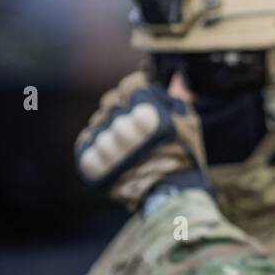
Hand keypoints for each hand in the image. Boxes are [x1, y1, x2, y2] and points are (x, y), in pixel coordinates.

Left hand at [74, 71, 206, 209]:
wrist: (172, 196)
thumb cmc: (184, 157)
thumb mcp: (188, 124)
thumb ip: (176, 98)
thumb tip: (175, 78)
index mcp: (151, 118)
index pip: (129, 86)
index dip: (134, 91)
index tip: (139, 100)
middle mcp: (128, 134)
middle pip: (110, 103)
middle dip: (121, 110)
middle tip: (133, 125)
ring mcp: (109, 153)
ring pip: (98, 124)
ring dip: (109, 130)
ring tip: (124, 144)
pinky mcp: (95, 168)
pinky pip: (86, 144)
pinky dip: (96, 146)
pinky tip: (110, 152)